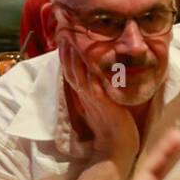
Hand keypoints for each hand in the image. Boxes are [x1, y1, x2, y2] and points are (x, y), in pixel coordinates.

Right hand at [57, 32, 139, 165]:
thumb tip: (97, 77)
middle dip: (66, 51)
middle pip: (71, 69)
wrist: (116, 148)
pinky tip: (87, 59)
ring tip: (70, 39)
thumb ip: (97, 92)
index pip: (71, 71)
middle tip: (62, 31)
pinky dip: (89, 71)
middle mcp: (85, 95)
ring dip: (74, 57)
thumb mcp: (101, 105)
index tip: (63, 38)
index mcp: (85, 95)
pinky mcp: (103, 102)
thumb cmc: (113, 126)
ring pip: (79, 74)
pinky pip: (93, 84)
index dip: (66, 55)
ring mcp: (93, 98)